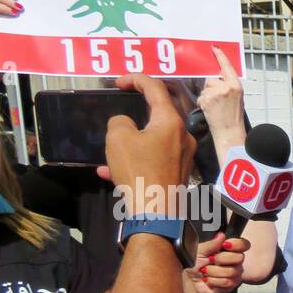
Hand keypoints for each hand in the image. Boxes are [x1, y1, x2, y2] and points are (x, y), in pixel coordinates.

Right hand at [96, 74, 194, 216]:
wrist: (156, 214)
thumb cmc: (138, 171)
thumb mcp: (118, 138)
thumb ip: (119, 121)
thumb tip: (126, 124)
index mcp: (171, 121)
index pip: (156, 88)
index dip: (136, 79)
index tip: (119, 82)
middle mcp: (183, 136)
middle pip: (160, 113)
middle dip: (139, 107)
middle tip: (123, 103)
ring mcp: (183, 156)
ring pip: (153, 138)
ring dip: (131, 140)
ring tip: (111, 146)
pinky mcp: (178, 173)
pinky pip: (153, 159)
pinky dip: (134, 160)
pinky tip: (109, 172)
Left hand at [185, 234, 247, 292]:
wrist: (191, 280)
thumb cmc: (194, 264)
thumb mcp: (199, 250)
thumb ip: (211, 243)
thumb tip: (221, 235)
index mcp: (229, 249)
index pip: (244, 244)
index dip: (237, 244)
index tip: (225, 245)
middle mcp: (234, 261)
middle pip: (239, 258)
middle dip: (221, 259)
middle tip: (210, 260)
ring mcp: (235, 273)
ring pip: (232, 272)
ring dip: (214, 272)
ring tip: (206, 271)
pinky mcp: (232, 285)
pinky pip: (227, 282)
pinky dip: (214, 281)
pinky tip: (208, 279)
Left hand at [197, 47, 245, 150]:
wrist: (230, 132)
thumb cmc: (234, 117)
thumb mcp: (237, 98)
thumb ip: (229, 86)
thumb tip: (217, 78)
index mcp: (236, 85)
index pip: (227, 66)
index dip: (220, 56)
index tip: (214, 48)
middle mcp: (227, 87)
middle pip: (211, 79)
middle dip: (211, 88)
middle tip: (218, 100)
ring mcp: (216, 93)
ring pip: (205, 88)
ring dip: (206, 97)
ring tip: (215, 108)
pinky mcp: (207, 99)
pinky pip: (201, 97)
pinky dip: (203, 103)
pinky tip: (210, 111)